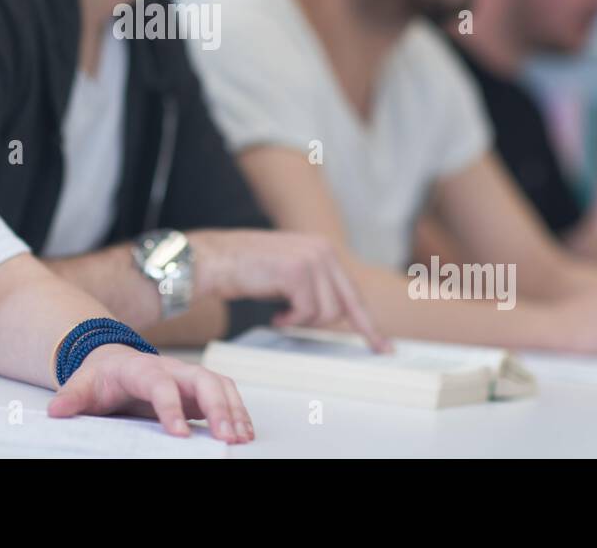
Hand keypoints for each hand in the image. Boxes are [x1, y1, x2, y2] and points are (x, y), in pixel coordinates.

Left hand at [47, 344, 253, 443]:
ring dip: (233, 410)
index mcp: (141, 368)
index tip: (179, 434)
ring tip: (240, 438)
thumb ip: (71, 397)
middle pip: (201, 380)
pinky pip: (226, 394)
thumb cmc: (102, 378)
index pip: (160, 384)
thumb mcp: (82, 384)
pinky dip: (238, 411)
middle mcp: (171, 368)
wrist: (113, 363)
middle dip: (216, 407)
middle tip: (225, 436)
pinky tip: (244, 432)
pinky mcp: (200, 388)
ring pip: (219, 385)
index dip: (171, 407)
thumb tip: (56, 410)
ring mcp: (188, 376)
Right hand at [191, 230, 387, 350]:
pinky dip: (289, 320)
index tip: (383, 348)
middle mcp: (323, 250)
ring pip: (326, 314)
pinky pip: (306, 312)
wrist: (213, 260)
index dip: (368, 324)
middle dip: (324, 325)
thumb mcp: (288, 273)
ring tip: (280, 314)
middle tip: (304, 329)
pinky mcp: (297, 271)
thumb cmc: (245, 270)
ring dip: (301, 321)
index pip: (353, 292)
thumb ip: (314, 284)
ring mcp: (312, 258)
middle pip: (343, 307)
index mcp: (323, 249)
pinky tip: (275, 314)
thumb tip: (334, 312)